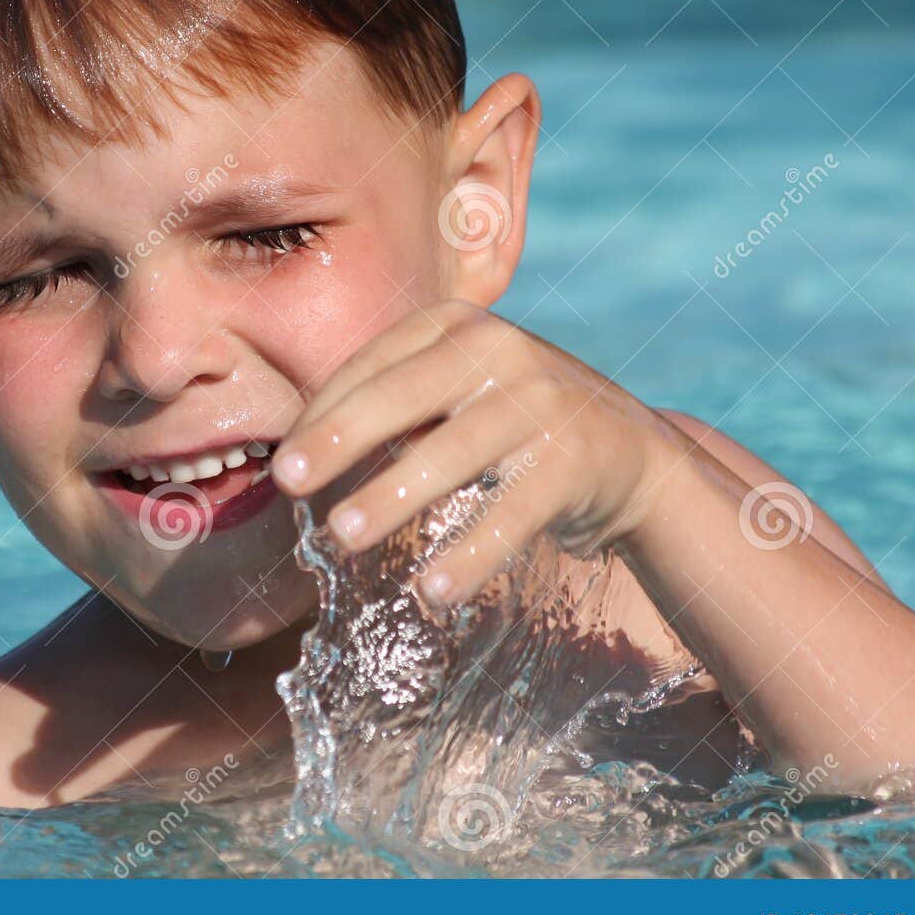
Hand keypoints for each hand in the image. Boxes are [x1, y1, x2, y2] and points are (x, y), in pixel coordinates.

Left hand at [271, 299, 673, 604]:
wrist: (631, 452)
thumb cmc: (512, 423)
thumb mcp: (456, 391)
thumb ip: (392, 407)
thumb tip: (296, 455)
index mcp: (456, 325)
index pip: (372, 366)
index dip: (322, 414)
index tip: (282, 464)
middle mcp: (500, 349)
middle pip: (403, 395)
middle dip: (340, 439)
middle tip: (287, 482)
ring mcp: (542, 401)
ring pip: (453, 452)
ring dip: (393, 495)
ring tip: (343, 535)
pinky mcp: (574, 459)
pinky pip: (512, 513)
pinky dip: (471, 553)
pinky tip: (432, 590)